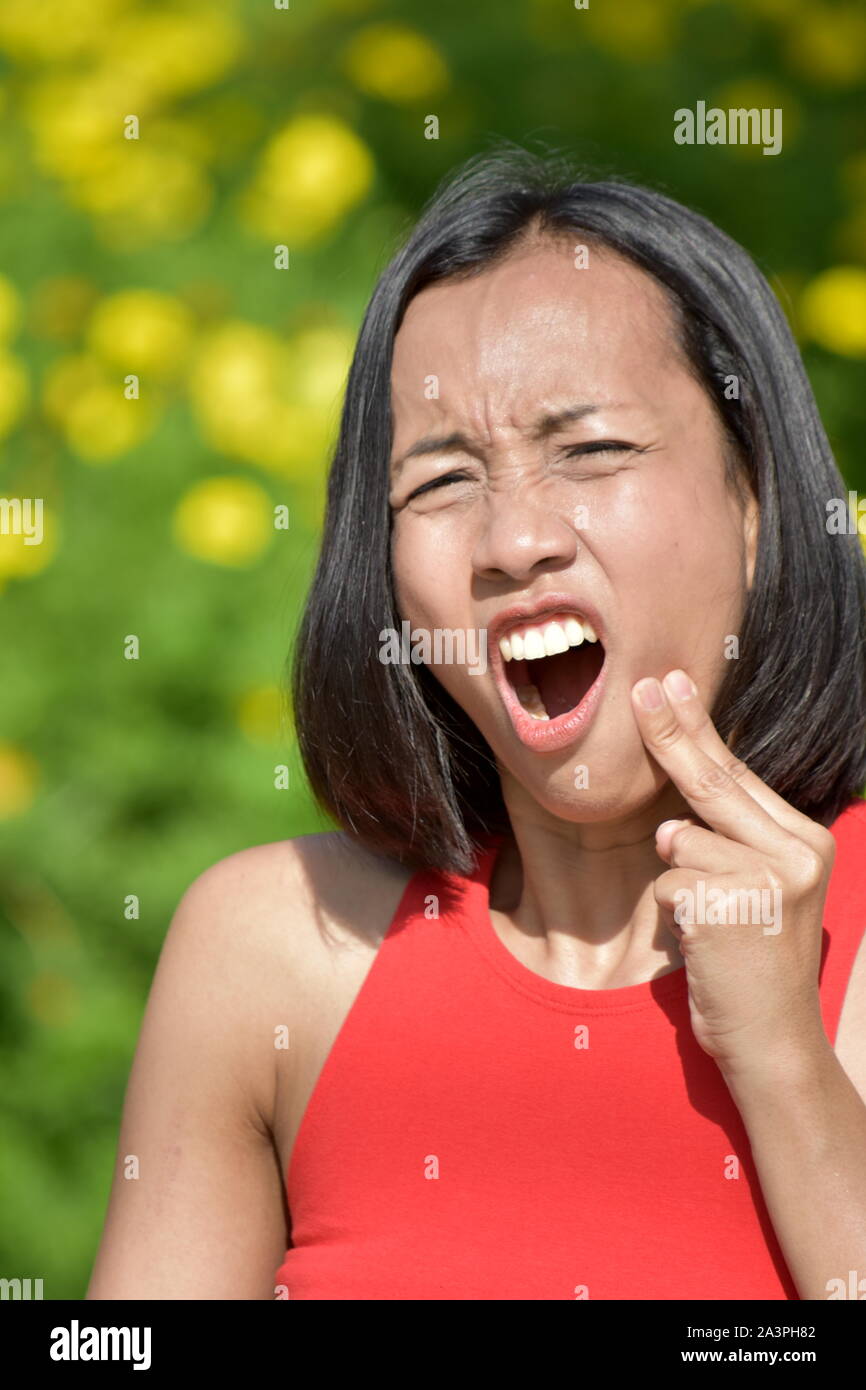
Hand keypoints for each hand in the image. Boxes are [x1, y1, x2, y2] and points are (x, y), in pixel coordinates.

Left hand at [631, 669, 835, 1073]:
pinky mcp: (729, 904)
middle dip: (669, 733)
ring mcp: (766, 877)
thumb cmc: (753, 964)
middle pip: (711, 781)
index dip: (697, 728)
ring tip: (712, 926)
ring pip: (677, 841)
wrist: (774, 1043)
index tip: (670, 683)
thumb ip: (729, 838)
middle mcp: (796, 852)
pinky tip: (706, 945)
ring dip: (677, 880)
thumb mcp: (760, 890)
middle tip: (642, 688)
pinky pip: (667, 883)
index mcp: (806, 841)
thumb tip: (676, 795)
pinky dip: (673, 913)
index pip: (738, 774)